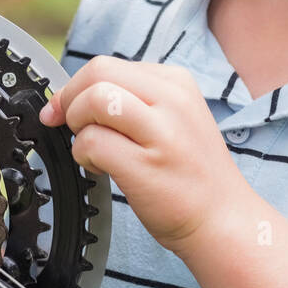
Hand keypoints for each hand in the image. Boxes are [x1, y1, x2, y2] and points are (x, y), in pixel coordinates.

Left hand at [39, 55, 247, 255]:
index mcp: (176, 83)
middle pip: (98, 72)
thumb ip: (134, 99)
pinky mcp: (147, 166)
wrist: (224, 222)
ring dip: (77, 123)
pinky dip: (83, 154)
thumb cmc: (189, 173)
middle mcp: (172, 100)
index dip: (76, 86)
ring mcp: (162, 132)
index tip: (64, 107)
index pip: (108, 65)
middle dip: (70, 98)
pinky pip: (93, 142)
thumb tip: (75, 93)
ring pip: (95, 100)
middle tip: (65, 123)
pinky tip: (100, 168)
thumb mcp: (173, 118)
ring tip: (90, 147)